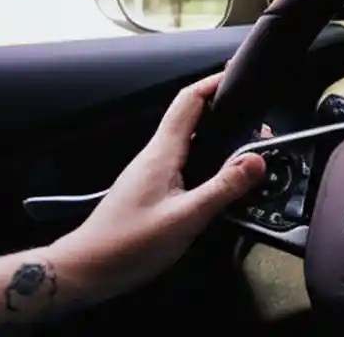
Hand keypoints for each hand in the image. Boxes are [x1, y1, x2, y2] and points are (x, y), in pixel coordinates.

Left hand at [51, 72, 265, 302]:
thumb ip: (223, 187)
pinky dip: (208, 159)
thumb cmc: (127, 244)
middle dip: (223, 109)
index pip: (189, 101)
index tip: (238, 74)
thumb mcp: (185, 217)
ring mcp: (152, 172)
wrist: (87, 269)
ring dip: (217, 135)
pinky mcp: (152, 190)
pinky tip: (221, 177)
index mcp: (162, 153)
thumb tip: (256, 159)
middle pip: (191, 117)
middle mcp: (156, 156)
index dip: (214, 82)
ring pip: (190, 141)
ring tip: (246, 143)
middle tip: (254, 118)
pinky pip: (185, 162)